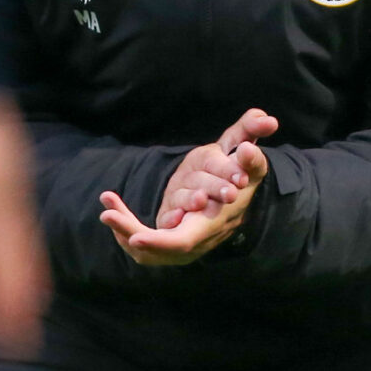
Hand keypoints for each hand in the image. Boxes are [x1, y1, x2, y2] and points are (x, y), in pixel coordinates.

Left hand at [100, 109, 276, 266]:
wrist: (236, 194)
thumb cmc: (239, 171)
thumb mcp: (244, 151)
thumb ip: (251, 134)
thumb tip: (264, 121)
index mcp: (218, 219)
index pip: (188, 239)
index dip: (162, 243)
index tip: (136, 239)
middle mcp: (202, 236)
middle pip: (166, 247)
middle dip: (137, 235)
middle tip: (109, 218)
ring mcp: (187, 242)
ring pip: (151, 249)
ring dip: (126, 230)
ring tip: (107, 211)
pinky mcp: (173, 241)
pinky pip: (145, 243)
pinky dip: (126, 227)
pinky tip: (111, 209)